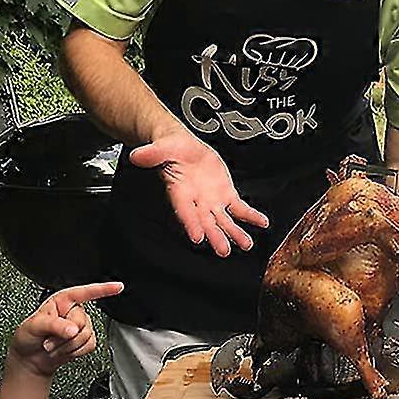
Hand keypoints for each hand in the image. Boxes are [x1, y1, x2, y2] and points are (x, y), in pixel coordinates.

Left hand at [9, 282, 121, 376]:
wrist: (30, 360)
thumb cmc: (28, 337)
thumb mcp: (35, 326)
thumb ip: (54, 325)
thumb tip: (73, 329)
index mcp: (62, 301)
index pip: (84, 292)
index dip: (102, 289)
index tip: (117, 286)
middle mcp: (73, 312)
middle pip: (83, 321)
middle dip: (64, 335)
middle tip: (49, 340)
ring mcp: (80, 327)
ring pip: (86, 335)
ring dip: (67, 346)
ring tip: (53, 346)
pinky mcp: (85, 342)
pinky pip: (89, 346)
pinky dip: (74, 352)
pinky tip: (63, 351)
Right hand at [129, 130, 268, 256]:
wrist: (183, 148)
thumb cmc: (170, 149)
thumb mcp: (160, 148)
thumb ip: (151, 154)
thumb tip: (137, 155)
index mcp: (179, 192)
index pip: (184, 211)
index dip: (190, 224)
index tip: (197, 238)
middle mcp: (196, 201)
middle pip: (206, 222)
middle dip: (215, 236)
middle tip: (223, 250)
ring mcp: (212, 200)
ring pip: (224, 220)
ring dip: (234, 232)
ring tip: (246, 244)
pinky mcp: (225, 194)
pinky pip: (240, 208)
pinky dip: (251, 216)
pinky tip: (262, 223)